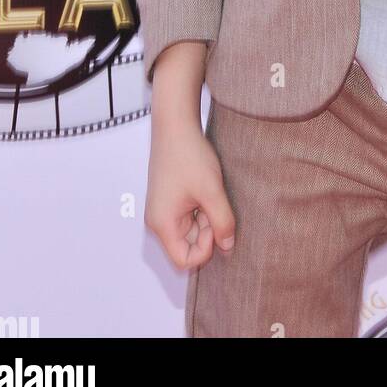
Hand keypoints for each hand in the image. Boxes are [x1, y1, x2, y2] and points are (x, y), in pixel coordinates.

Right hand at [145, 119, 236, 271]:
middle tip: (215, 205)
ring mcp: (163, 211)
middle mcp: (158, 222)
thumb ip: (222, 221)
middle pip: (187, 246)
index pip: (184, 261)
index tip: (215, 224)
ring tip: (211, 194)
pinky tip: (206, 190)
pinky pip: (187, 218)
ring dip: (205, 219)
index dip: (205, 249)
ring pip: (190, 231)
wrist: (175, 125)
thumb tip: (228, 247)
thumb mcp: (212, 190)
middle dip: (207, 232)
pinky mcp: (169, 201)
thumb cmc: (189, 156)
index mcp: (162, 225)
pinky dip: (201, 209)